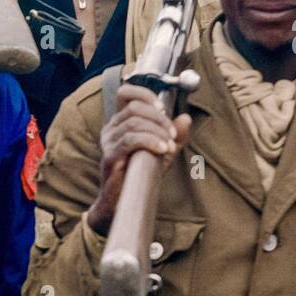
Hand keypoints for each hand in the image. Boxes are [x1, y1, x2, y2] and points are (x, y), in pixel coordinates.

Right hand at [87, 82, 191, 236]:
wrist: (123, 202)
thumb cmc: (139, 174)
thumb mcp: (162, 151)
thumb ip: (175, 135)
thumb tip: (186, 118)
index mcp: (120, 123)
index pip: (125, 93)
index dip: (145, 94)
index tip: (162, 108)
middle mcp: (111, 129)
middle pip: (134, 107)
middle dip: (159, 117)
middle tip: (173, 133)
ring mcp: (109, 142)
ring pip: (134, 122)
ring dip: (157, 131)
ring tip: (170, 144)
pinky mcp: (111, 156)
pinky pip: (131, 140)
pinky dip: (150, 141)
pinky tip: (162, 149)